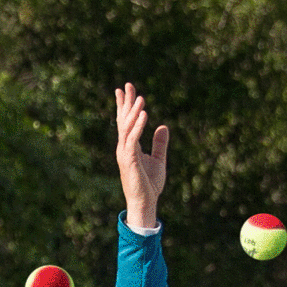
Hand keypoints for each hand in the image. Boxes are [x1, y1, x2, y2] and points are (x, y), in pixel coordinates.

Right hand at [112, 82, 169, 227]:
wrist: (145, 202)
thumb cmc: (150, 184)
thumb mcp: (158, 159)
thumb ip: (160, 143)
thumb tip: (163, 126)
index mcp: (129, 146)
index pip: (125, 122)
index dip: (125, 105)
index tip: (125, 89)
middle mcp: (124, 147)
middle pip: (123, 120)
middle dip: (125, 102)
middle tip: (128, 84)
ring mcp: (125, 153)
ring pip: (127, 127)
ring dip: (133, 111)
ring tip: (141, 97)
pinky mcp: (130, 160)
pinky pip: (133, 139)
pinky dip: (138, 126)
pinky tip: (144, 114)